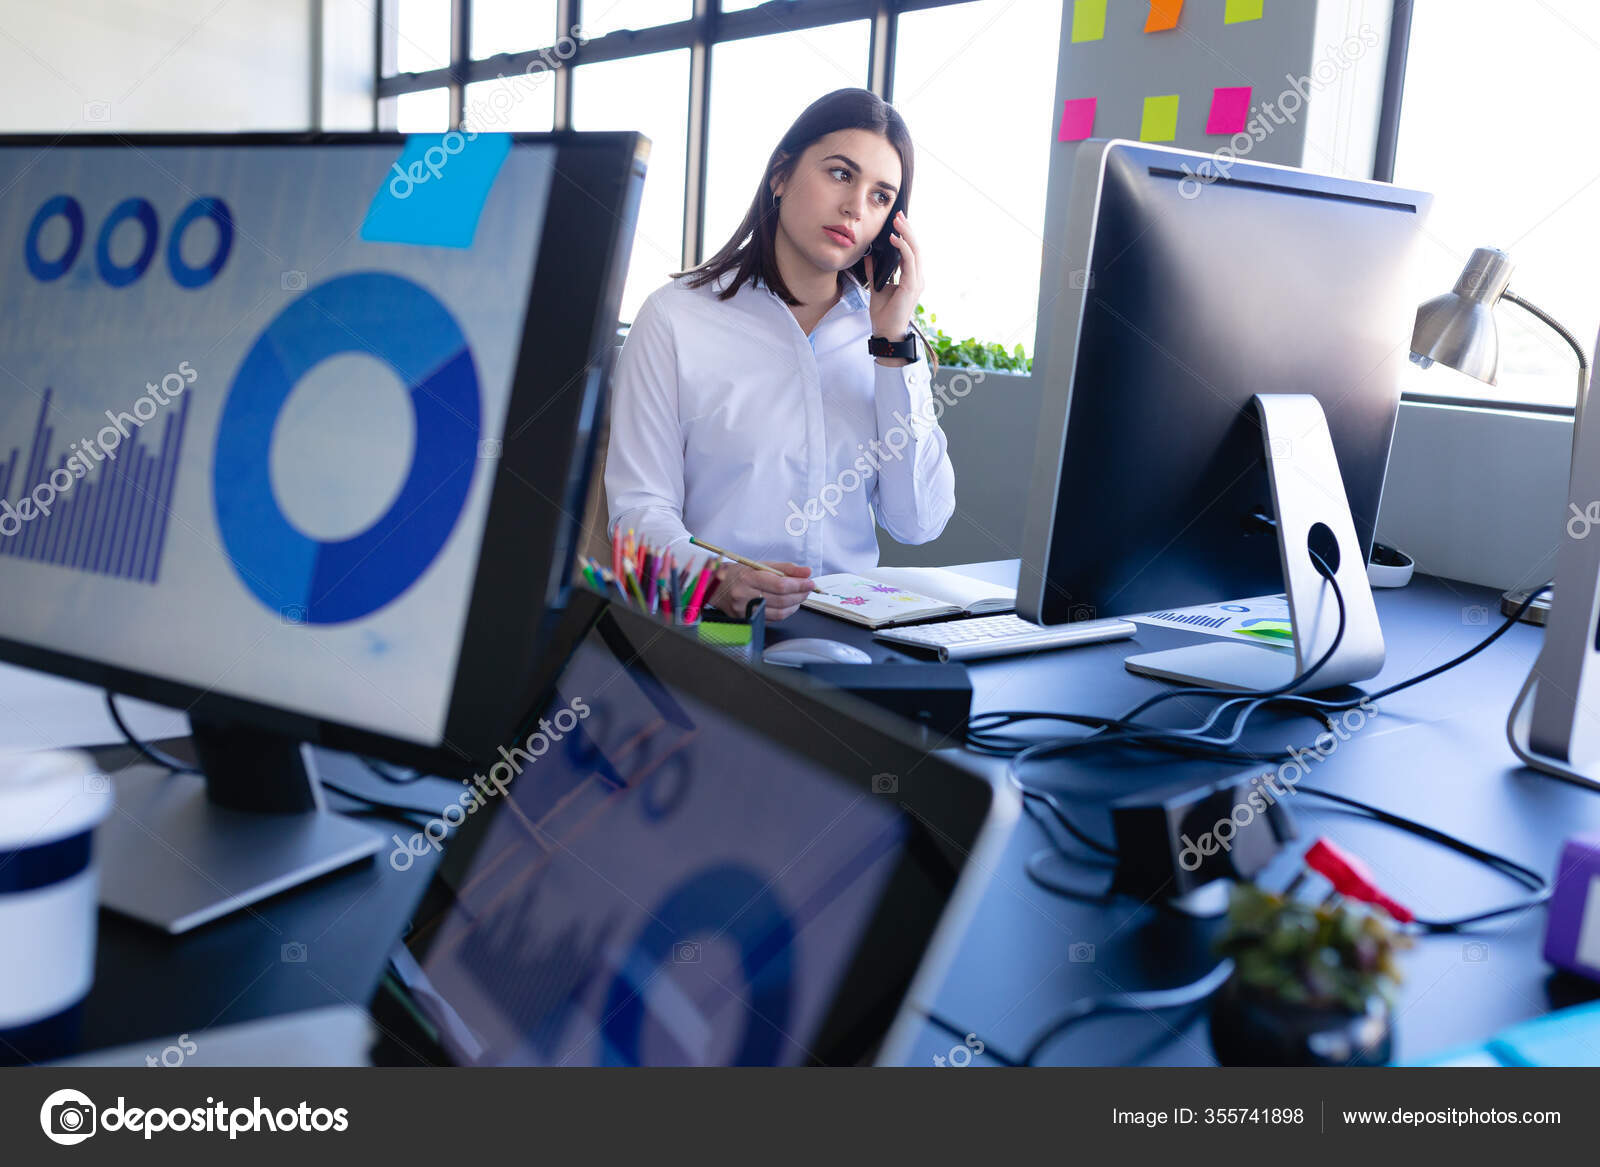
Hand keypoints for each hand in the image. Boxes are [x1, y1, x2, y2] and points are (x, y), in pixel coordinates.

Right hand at [708, 561, 816, 621]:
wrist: (716, 586)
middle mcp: (745, 595)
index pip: (780, 585)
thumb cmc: (739, 574)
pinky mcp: (746, 620)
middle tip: (807, 589)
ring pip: (779, 613)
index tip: (810, 582)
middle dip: (800, 595)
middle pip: (781, 600)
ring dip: (795, 605)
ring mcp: (744, 610)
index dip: (799, 585)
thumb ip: (786, 568)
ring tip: (800, 597)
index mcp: (748, 578)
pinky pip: (772, 619)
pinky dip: (784, 612)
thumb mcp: (761, 565)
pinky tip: (788, 605)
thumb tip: (807, 572)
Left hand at [863, 210, 924, 343]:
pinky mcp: (911, 286)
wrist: (886, 332)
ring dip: (906, 234)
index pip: (912, 251)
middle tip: (899, 214)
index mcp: (911, 277)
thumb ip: (875, 270)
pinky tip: (893, 239)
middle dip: (907, 229)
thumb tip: (870, 254)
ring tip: (897, 220)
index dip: (906, 235)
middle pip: (916, 247)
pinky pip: (909, 261)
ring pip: (915, 251)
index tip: (898, 221)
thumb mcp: (877, 286)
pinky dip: (902, 248)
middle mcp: (917, 277)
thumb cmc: (883, 313)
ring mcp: (917, 281)